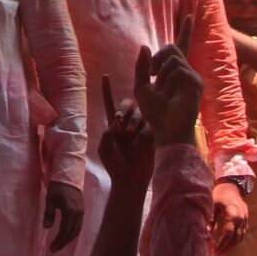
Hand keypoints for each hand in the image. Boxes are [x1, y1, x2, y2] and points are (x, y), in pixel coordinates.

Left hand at [43, 180, 84, 251]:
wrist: (69, 175)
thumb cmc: (57, 186)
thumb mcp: (50, 199)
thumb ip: (49, 214)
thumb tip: (46, 227)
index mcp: (70, 211)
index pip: (65, 231)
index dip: (59, 241)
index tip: (52, 248)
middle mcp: (78, 214)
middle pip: (72, 233)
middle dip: (63, 242)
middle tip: (55, 248)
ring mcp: (81, 212)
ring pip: (77, 230)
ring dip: (69, 238)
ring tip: (60, 243)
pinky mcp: (82, 210)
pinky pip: (79, 225)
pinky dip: (73, 232)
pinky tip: (67, 234)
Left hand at [97, 76, 153, 192]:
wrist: (130, 180)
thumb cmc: (115, 165)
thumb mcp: (105, 149)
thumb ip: (107, 133)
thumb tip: (117, 121)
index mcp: (114, 124)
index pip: (110, 103)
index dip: (107, 90)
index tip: (105, 75)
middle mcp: (128, 123)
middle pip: (127, 104)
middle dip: (124, 109)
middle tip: (120, 121)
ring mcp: (140, 129)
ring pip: (139, 114)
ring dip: (133, 123)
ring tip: (130, 138)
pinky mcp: (151, 136)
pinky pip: (148, 127)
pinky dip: (142, 133)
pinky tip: (140, 143)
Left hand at [133, 16, 201, 146]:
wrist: (165, 129)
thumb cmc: (154, 111)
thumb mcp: (140, 86)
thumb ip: (141, 66)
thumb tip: (145, 46)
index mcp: (173, 71)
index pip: (181, 45)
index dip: (185, 30)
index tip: (188, 15)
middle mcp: (186, 71)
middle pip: (170, 47)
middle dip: (156, 59)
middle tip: (151, 76)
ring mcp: (192, 77)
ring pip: (172, 56)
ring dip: (160, 72)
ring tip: (161, 90)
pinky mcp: (196, 84)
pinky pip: (178, 68)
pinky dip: (167, 79)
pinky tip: (167, 92)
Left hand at [210, 182, 247, 253]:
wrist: (233, 186)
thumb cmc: (221, 194)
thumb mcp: (213, 203)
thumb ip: (211, 217)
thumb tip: (206, 232)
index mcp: (233, 215)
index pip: (228, 234)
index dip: (222, 244)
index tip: (215, 250)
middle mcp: (241, 220)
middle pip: (235, 239)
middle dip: (227, 248)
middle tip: (217, 254)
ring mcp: (245, 222)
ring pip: (240, 239)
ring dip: (231, 246)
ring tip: (221, 251)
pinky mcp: (245, 222)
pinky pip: (241, 235)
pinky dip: (235, 241)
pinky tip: (227, 244)